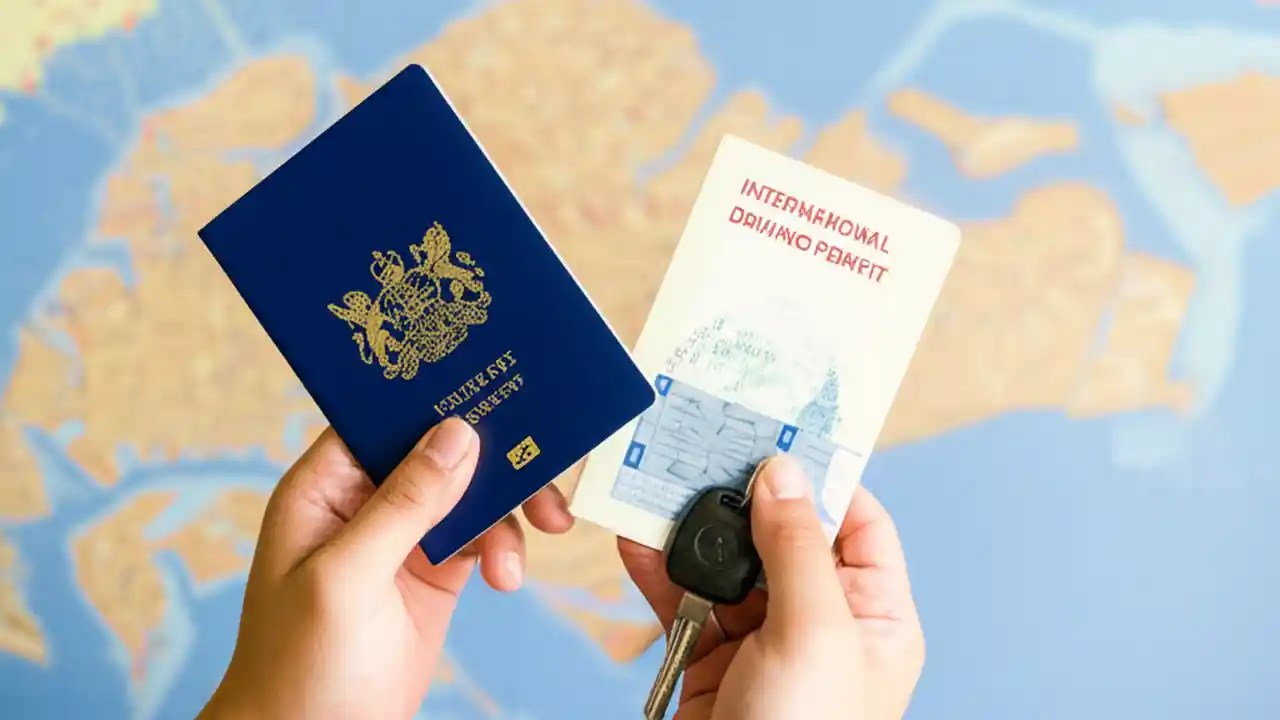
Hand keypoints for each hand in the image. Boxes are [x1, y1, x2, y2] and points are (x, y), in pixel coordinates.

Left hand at [200, 417, 573, 718]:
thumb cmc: (298, 666)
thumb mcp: (347, 577)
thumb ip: (403, 504)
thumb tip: (456, 434)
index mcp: (325, 487)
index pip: (383, 418)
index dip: (434, 401)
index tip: (491, 392)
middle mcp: (366, 502)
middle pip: (441, 451)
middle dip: (493, 461)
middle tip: (540, 479)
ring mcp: (404, 537)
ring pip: (472, 492)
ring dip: (507, 514)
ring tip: (514, 561)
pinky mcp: (436, 571)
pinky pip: (484, 535)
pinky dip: (505, 549)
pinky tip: (506, 578)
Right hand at [620, 456, 924, 718]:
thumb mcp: (814, 634)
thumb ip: (796, 548)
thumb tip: (783, 472)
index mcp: (876, 614)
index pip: (857, 522)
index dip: (820, 478)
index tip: (776, 434)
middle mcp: (824, 621)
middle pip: (783, 535)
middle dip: (740, 495)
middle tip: (701, 446)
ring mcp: (766, 641)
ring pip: (728, 564)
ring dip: (691, 528)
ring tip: (657, 485)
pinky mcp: (715, 660)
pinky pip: (686, 601)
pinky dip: (659, 571)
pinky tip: (635, 540)